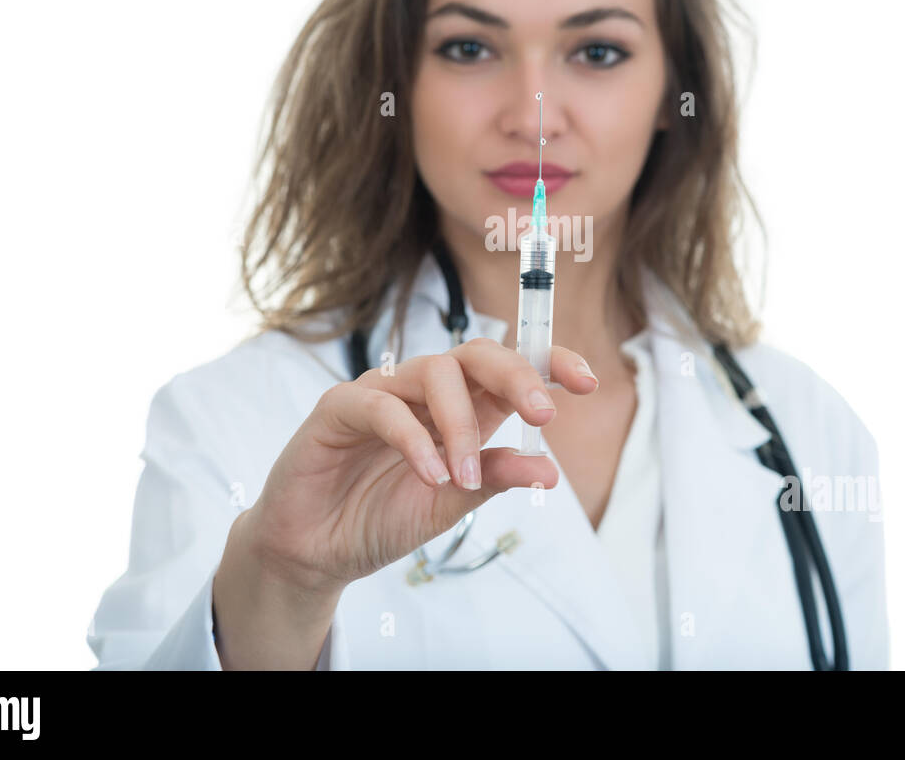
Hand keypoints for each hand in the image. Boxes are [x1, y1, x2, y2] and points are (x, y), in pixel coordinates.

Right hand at [243, 338, 598, 594]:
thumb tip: (550, 471)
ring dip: (460, 424)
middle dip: (517, 376)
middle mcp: (425, 392)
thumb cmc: (383, 517)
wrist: (317, 550)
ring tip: (462, 477)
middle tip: (543, 413)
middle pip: (477, 353)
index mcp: (462, 407)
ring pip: (434, 372)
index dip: (549, 362)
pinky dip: (412, 439)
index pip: (510, 366)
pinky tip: (429, 474)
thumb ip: (493, 480)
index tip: (587, 382)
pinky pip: (382, 405)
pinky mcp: (339, 406)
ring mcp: (382, 392)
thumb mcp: (451, 504)